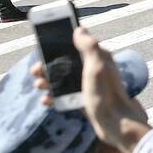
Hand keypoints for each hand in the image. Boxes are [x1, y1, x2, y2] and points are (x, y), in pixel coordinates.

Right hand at [30, 27, 148, 152]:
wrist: (116, 123)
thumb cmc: (107, 94)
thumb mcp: (97, 67)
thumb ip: (89, 47)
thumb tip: (79, 29)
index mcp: (97, 57)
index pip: (74, 43)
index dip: (57, 44)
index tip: (42, 48)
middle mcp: (93, 68)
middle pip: (64, 62)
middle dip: (47, 65)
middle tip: (36, 72)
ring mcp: (87, 84)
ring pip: (62, 78)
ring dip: (47, 80)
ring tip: (40, 85)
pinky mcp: (83, 99)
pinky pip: (64, 94)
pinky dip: (53, 96)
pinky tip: (46, 100)